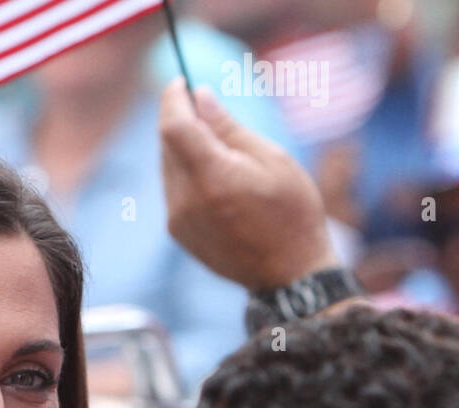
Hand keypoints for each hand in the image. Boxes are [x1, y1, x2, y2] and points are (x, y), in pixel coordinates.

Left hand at [159, 80, 336, 289]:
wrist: (289, 273)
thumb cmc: (291, 211)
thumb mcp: (271, 158)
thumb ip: (228, 128)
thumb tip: (199, 97)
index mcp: (213, 177)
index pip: (174, 127)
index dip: (172, 100)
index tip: (180, 82)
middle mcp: (187, 200)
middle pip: (167, 145)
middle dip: (179, 120)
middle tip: (199, 104)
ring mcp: (179, 220)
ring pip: (167, 168)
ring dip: (182, 147)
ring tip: (213, 142)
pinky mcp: (178, 233)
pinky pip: (173, 190)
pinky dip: (184, 172)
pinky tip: (211, 172)